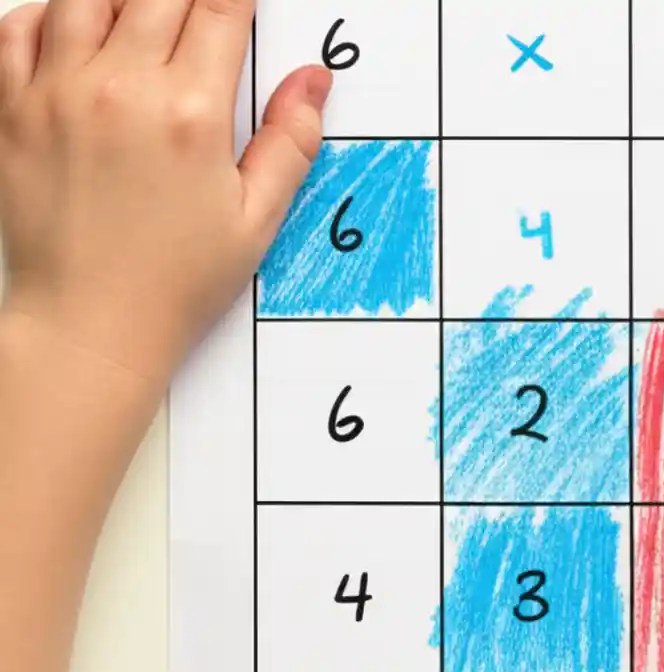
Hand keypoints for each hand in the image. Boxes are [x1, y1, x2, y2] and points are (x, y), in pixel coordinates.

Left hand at [0, 0, 330, 379]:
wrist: (89, 326)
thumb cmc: (173, 281)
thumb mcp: (256, 218)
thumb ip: (289, 141)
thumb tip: (312, 81)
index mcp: (190, 114)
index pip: (221, 10)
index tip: (241, 2)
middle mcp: (121, 90)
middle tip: (200, 14)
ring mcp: (57, 94)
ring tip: (143, 14)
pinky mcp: (11, 112)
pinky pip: (15, 29)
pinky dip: (46, 11)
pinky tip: (74, 24)